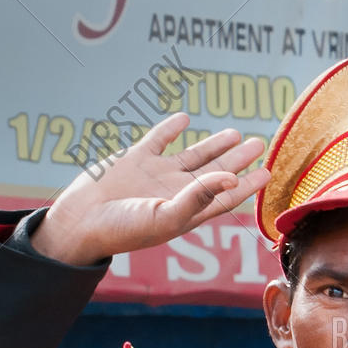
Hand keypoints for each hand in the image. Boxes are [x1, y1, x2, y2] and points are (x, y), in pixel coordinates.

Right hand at [32, 114, 268, 266]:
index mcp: (187, 211)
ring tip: (235, 133)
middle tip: (258, 144)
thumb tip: (231, 178)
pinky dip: (170, 129)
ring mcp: (155, 175)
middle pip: (214, 172)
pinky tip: (184, 118)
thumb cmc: (124, 229)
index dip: (247, 184)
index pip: (225, 196)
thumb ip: (199, 197)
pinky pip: (158, 140)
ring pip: (192, 155)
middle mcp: (175, 192)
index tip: (266, 172)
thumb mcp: (166, 216)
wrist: (81, 222)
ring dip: (213, 144)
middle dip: (237, 159)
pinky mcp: (135, 159)